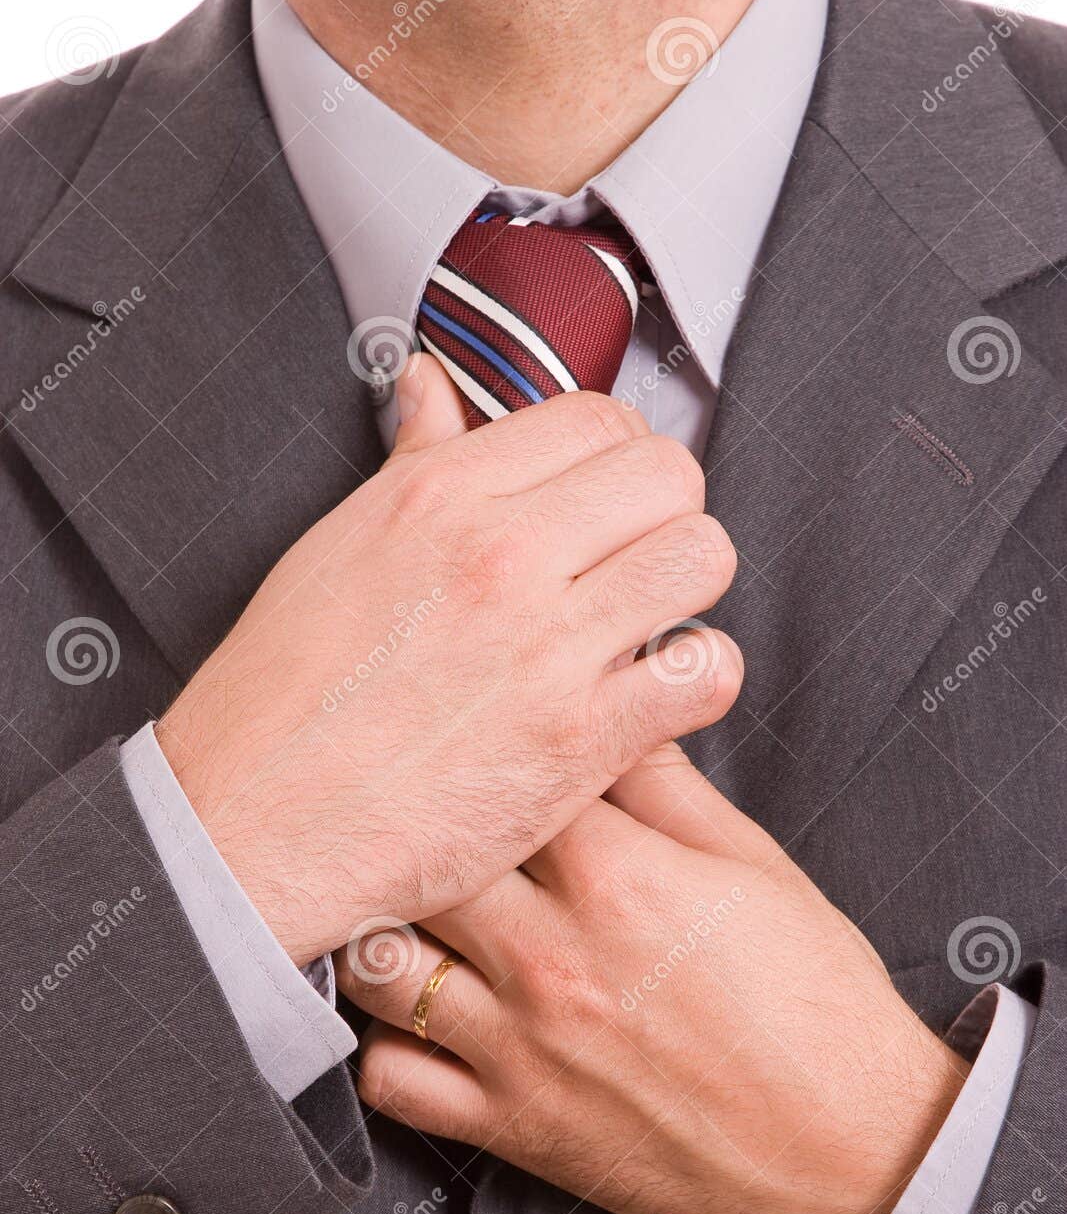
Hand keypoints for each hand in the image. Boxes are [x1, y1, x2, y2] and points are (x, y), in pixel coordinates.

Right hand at [158, 357, 740, 964]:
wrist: (251, 824)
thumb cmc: (281, 699)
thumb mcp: (335, 549)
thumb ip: (408, 466)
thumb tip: (430, 388)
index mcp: (439, 496)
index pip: (597, 419)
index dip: (618, 460)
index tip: (606, 504)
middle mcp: (500, 554)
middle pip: (668, 474)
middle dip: (664, 516)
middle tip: (633, 568)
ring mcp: (544, 645)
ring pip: (701, 557)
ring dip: (688, 592)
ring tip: (645, 629)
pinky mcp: (577, 740)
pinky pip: (703, 671)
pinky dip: (694, 682)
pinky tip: (651, 699)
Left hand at [336, 743, 968, 1213]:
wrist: (849, 1148)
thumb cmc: (814, 1001)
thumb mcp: (754, 866)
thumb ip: (667, 783)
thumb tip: (614, 705)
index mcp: (615, 874)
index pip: (499, 776)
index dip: (479, 751)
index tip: (473, 746)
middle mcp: (550, 953)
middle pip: (417, 860)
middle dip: (408, 833)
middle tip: (405, 821)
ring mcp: (519, 1045)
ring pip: (376, 963)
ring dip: (376, 930)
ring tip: (395, 912)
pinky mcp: (509, 1125)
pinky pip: (389, 1080)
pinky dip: (383, 1045)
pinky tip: (411, 1016)